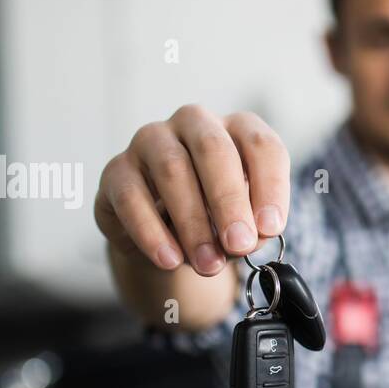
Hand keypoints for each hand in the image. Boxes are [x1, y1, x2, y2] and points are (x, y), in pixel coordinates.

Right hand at [94, 105, 290, 275]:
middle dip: (229, 200)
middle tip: (239, 244)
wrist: (165, 236)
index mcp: (236, 130)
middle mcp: (194, 124)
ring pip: (172, 169)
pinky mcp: (117, 170)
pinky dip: (152, 232)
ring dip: (193, 223)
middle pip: (213, 149)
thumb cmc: (215, 219)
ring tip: (207, 263)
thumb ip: (252, 227)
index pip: (261, 145)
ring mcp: (151, 140)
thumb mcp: (242, 224)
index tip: (270, 227)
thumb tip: (250, 237)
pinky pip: (132, 196)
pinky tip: (170, 259)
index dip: (270, 186)